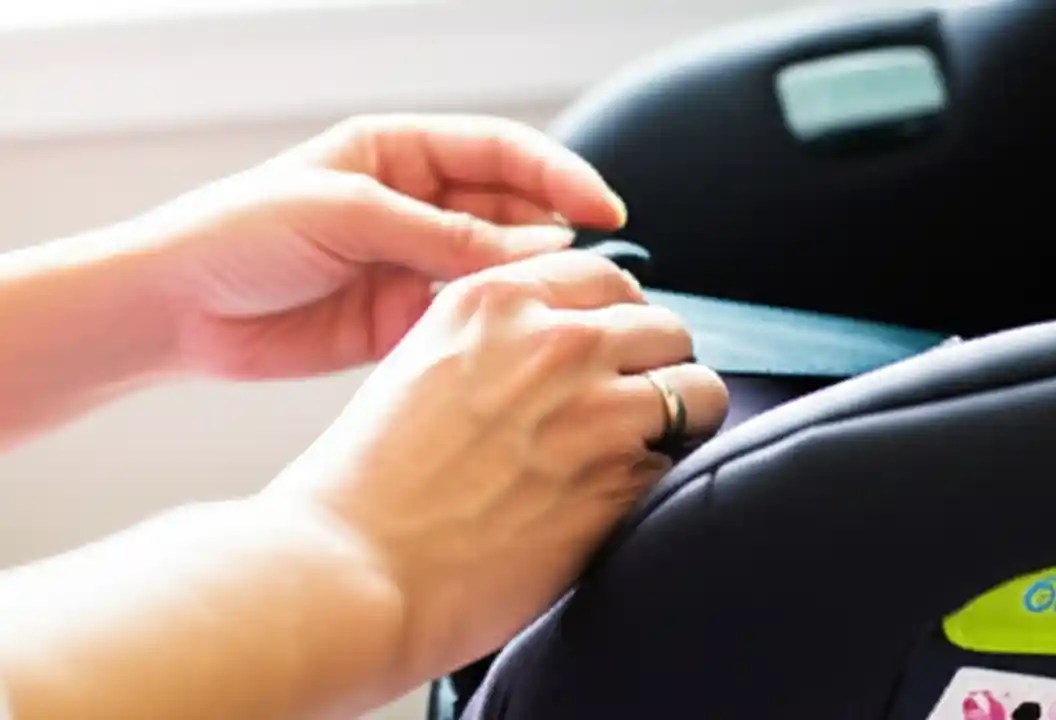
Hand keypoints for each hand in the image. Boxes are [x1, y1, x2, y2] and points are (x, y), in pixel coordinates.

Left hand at [137, 114, 626, 378]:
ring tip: (567, 308)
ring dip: (534, 285)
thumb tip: (536, 246)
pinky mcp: (403, 320)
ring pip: (497, 269)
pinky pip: (467, 318)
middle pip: (512, 209)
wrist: (175, 309)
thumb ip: (441, 231)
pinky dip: (499, 327)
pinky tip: (521, 339)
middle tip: (597, 271)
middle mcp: (415, 204)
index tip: (605, 210)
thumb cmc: (239, 233)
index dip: (560, 177)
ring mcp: (412, 263)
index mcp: (400, 153)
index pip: (502, 152)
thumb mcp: (345, 212)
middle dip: (557, 233)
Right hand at [264, 250, 729, 690]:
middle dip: (657, 365)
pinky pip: (678, 463)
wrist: (351, 569)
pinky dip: (660, 480)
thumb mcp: (421, 361)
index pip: (609, 277)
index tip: (618, 346)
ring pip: (697, 391)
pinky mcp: (619, 482)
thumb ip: (499, 336)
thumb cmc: (367, 481)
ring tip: (642, 451)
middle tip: (634, 405)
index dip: (620, 316)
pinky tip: (614, 499)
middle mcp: (557, 342)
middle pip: (665, 328)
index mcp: (498, 300)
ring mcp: (597, 412)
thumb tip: (561, 338)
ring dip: (680, 419)